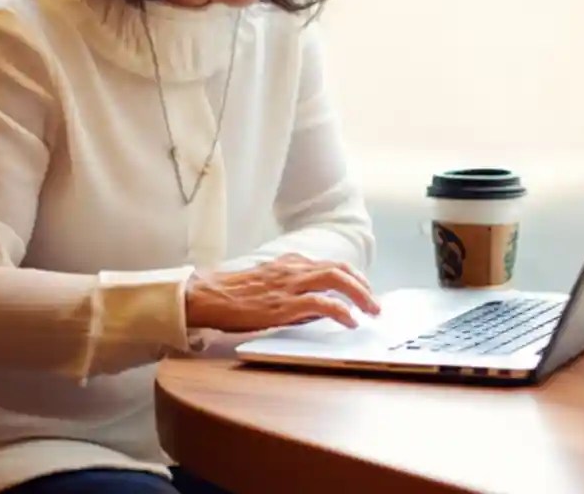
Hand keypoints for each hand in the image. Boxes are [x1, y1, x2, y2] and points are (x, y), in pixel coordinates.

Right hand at [184, 253, 381, 330]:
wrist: (208, 295)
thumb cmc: (234, 294)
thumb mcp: (268, 282)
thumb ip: (292, 287)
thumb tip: (320, 306)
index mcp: (290, 262)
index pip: (331, 264)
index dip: (353, 277)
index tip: (365, 290)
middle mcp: (293, 269)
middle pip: (340, 269)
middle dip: (363, 286)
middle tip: (376, 304)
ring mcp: (289, 285)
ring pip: (336, 280)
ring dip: (360, 296)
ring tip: (372, 312)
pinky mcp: (283, 304)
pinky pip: (321, 304)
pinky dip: (341, 311)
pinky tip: (350, 321)